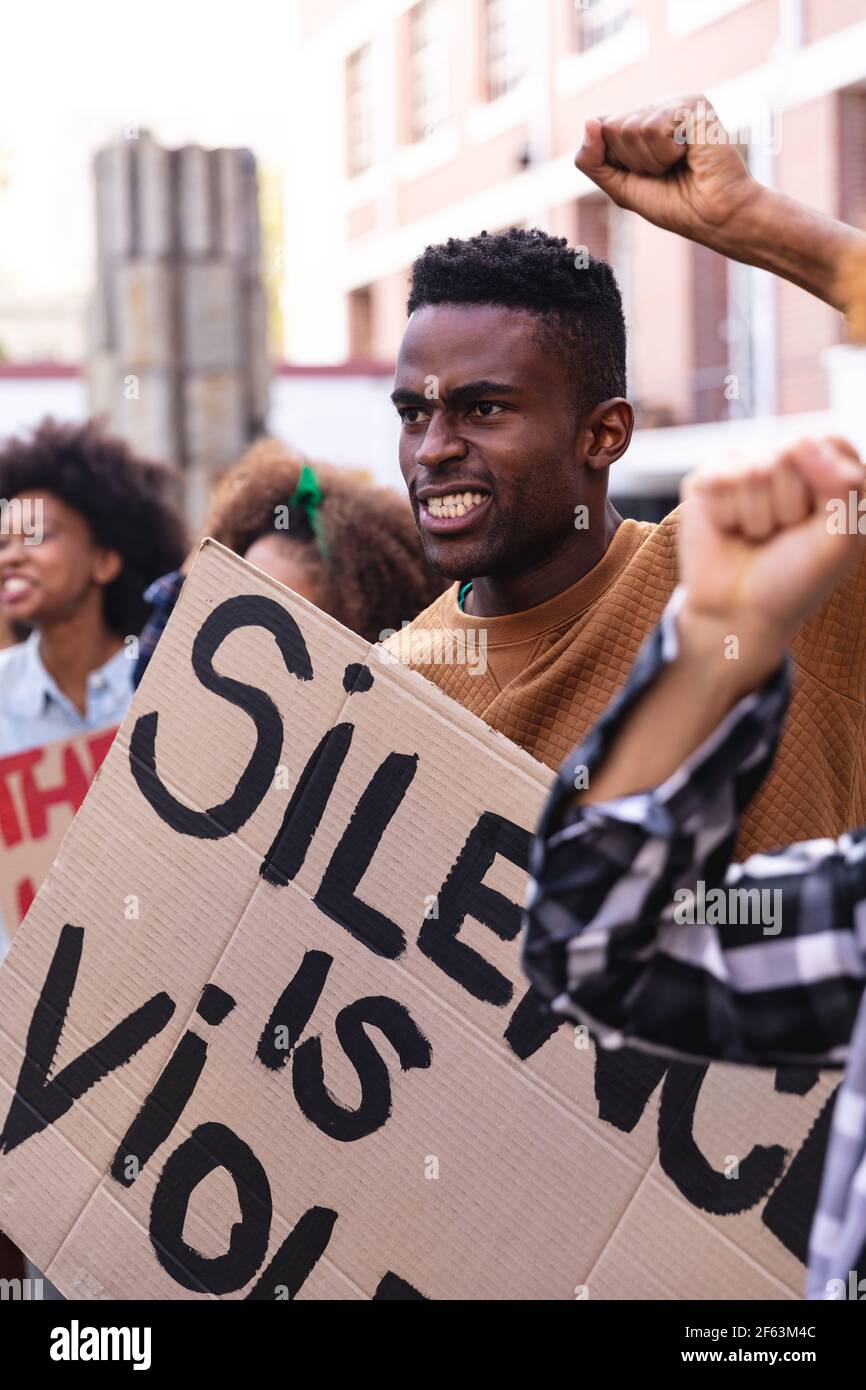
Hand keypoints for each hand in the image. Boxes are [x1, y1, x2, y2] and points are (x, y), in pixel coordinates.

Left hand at [575, 93, 755, 242]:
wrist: (713, 216)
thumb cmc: (674, 204)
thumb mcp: (620, 187)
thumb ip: (593, 160)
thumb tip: (589, 120)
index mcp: (642, 123)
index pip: (602, 128)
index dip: (616, 160)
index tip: (645, 175)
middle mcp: (658, 107)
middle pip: (612, 127)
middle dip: (633, 161)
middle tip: (665, 171)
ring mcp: (675, 102)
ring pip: (631, 128)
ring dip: (652, 160)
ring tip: (679, 164)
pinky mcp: (692, 103)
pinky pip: (655, 127)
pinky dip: (667, 153)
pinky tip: (690, 154)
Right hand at [677, 437, 865, 671]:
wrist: (741, 611)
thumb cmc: (797, 576)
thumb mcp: (841, 537)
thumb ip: (843, 484)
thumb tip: (799, 441)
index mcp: (826, 465)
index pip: (831, 443)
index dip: (825, 488)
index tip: (819, 522)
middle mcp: (785, 459)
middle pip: (789, 452)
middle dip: (787, 506)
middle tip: (782, 534)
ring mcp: (745, 466)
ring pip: (752, 469)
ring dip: (756, 517)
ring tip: (756, 535)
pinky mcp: (708, 479)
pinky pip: (716, 479)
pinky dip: (725, 515)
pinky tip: (729, 529)